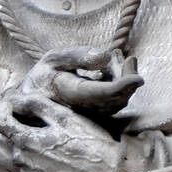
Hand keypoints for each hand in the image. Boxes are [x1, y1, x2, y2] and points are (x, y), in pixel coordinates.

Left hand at [0, 92, 123, 171]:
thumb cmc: (89, 142)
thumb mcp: (64, 116)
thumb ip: (36, 105)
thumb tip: (14, 98)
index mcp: (25, 141)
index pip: (0, 122)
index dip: (6, 108)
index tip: (16, 102)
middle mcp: (22, 160)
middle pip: (11, 136)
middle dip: (20, 124)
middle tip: (40, 115)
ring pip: (21, 150)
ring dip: (30, 139)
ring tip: (51, 133)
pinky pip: (31, 163)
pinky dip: (38, 153)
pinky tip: (57, 149)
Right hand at [15, 46, 141, 115]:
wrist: (33, 100)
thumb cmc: (44, 75)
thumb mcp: (54, 58)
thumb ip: (78, 55)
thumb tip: (107, 56)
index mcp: (69, 93)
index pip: (101, 94)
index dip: (122, 87)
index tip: (138, 78)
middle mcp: (82, 109)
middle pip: (116, 99)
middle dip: (128, 79)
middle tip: (129, 59)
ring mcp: (91, 115)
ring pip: (118, 102)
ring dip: (126, 81)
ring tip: (121, 60)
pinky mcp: (97, 116)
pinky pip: (116, 103)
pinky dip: (122, 86)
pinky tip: (117, 70)